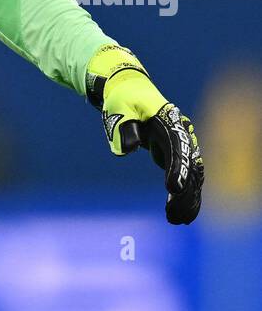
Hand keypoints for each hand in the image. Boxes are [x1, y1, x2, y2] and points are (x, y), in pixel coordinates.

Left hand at [86, 45, 203, 224]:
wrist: (130, 91)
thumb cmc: (122, 99)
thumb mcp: (117, 107)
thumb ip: (122, 126)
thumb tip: (128, 149)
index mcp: (168, 119)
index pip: (177, 146)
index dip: (177, 167)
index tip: (173, 189)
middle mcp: (181, 131)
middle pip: (190, 164)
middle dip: (185, 192)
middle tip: (174, 215)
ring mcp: (183, 143)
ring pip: (193, 174)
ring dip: (188, 198)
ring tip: (176, 219)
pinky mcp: (178, 154)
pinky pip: (188, 177)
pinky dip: (186, 195)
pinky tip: (180, 215)